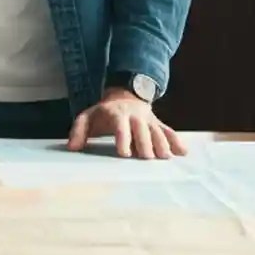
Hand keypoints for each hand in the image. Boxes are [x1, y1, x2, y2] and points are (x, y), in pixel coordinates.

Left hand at [66, 88, 186, 158]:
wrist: (125, 96)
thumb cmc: (104, 113)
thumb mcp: (88, 117)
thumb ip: (79, 131)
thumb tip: (72, 148)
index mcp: (117, 115)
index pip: (120, 127)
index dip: (123, 139)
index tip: (124, 153)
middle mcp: (135, 117)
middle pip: (142, 130)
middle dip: (144, 143)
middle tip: (147, 158)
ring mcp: (149, 120)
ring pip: (157, 131)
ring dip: (162, 143)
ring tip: (165, 158)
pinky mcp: (158, 124)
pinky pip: (169, 132)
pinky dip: (176, 141)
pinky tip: (182, 152)